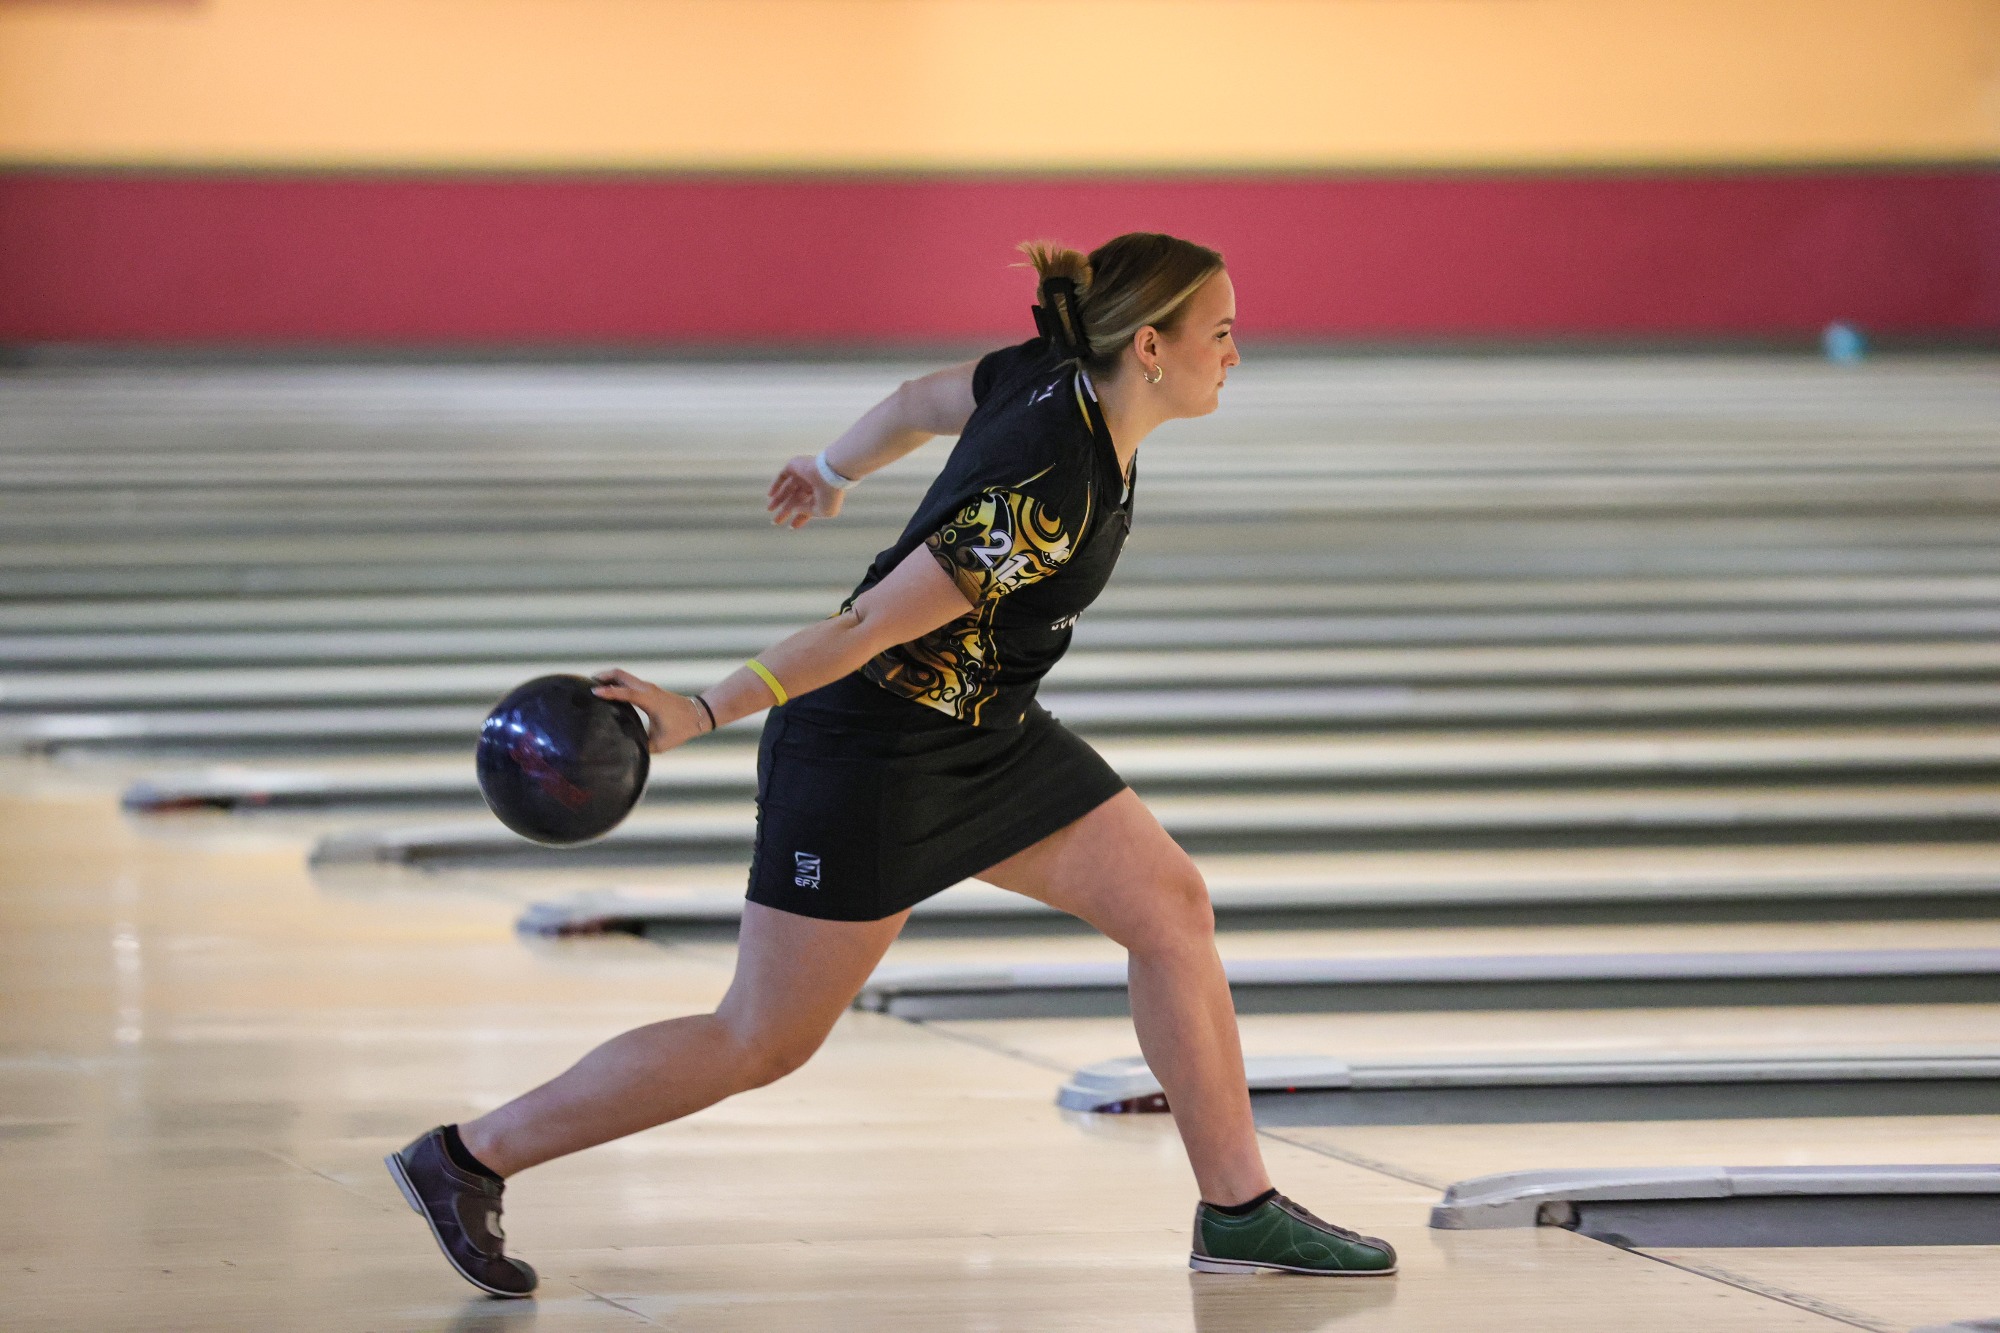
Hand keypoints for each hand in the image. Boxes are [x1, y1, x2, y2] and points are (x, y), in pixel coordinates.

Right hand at [591, 669, 708, 753]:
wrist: (698, 715)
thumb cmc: (680, 729)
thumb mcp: (660, 743)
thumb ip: (641, 745)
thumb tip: (624, 750)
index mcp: (649, 700)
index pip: (624, 692)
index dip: (608, 691)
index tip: (592, 691)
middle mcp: (646, 689)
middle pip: (620, 674)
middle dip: (602, 675)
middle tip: (585, 683)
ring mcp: (647, 687)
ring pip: (623, 675)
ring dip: (607, 677)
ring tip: (591, 686)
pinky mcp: (648, 689)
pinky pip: (627, 680)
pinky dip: (615, 681)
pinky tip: (607, 690)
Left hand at [766, 454, 845, 528]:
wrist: (830, 473)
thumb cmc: (830, 494)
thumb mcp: (822, 511)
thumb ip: (806, 511)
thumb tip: (793, 510)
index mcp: (820, 495)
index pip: (807, 507)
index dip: (799, 517)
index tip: (791, 527)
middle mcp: (811, 484)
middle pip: (795, 499)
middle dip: (785, 511)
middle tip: (775, 521)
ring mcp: (803, 474)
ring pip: (787, 488)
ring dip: (778, 499)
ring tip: (770, 510)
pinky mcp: (795, 465)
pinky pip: (782, 476)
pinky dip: (775, 485)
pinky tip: (770, 496)